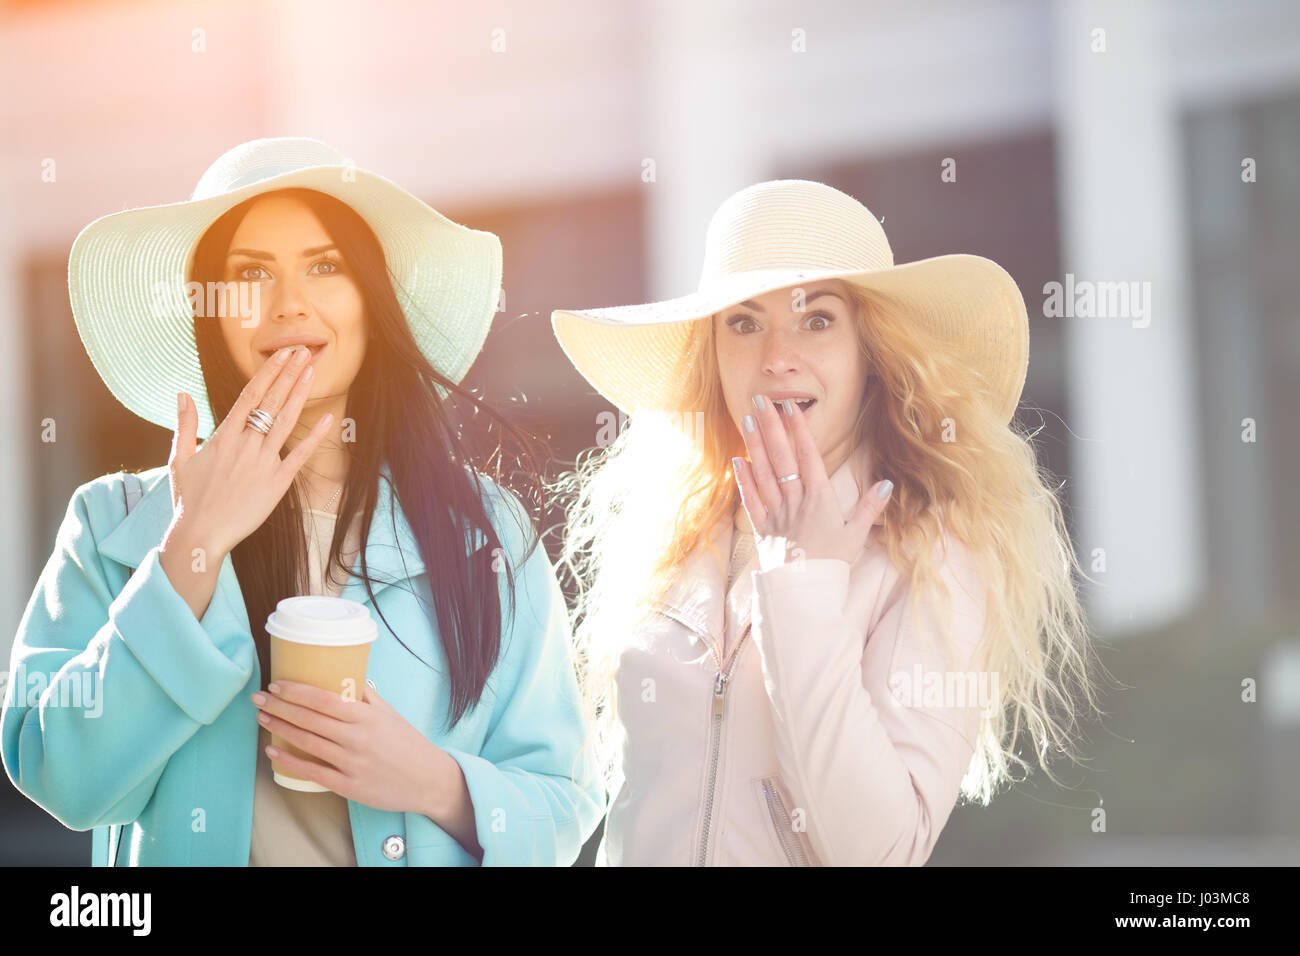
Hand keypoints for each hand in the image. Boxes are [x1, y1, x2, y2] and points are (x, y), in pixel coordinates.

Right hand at [166, 345, 332, 556]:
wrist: (199, 535)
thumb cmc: (188, 499)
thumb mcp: (179, 458)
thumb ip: (184, 424)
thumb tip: (182, 393)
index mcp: (223, 436)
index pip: (251, 395)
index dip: (269, 372)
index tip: (283, 354)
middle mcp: (245, 445)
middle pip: (271, 402)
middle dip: (289, 374)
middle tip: (305, 351)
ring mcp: (262, 464)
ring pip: (285, 422)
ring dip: (300, 394)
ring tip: (313, 371)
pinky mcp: (276, 484)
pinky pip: (298, 456)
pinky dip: (314, 437)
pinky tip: (328, 418)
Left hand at [251, 680, 449, 815]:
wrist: (428, 780)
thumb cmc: (408, 744)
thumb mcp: (390, 714)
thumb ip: (367, 697)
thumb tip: (346, 677)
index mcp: (367, 717)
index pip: (324, 700)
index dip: (297, 691)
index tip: (277, 684)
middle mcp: (357, 738)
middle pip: (310, 719)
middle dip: (280, 706)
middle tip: (259, 698)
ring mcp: (351, 763)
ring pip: (308, 742)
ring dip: (281, 728)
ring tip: (263, 717)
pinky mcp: (348, 786)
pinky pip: (313, 772)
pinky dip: (290, 761)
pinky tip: (273, 751)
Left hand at [732, 395, 892, 570]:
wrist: (806, 592)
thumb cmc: (833, 563)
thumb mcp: (856, 535)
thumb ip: (870, 507)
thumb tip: (886, 484)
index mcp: (820, 498)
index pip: (808, 455)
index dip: (798, 429)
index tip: (789, 407)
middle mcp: (796, 500)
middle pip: (782, 456)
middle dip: (771, 426)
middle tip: (761, 400)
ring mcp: (776, 513)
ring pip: (763, 472)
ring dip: (755, 444)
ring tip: (746, 419)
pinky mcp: (762, 528)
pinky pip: (751, 499)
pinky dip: (744, 479)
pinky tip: (737, 459)